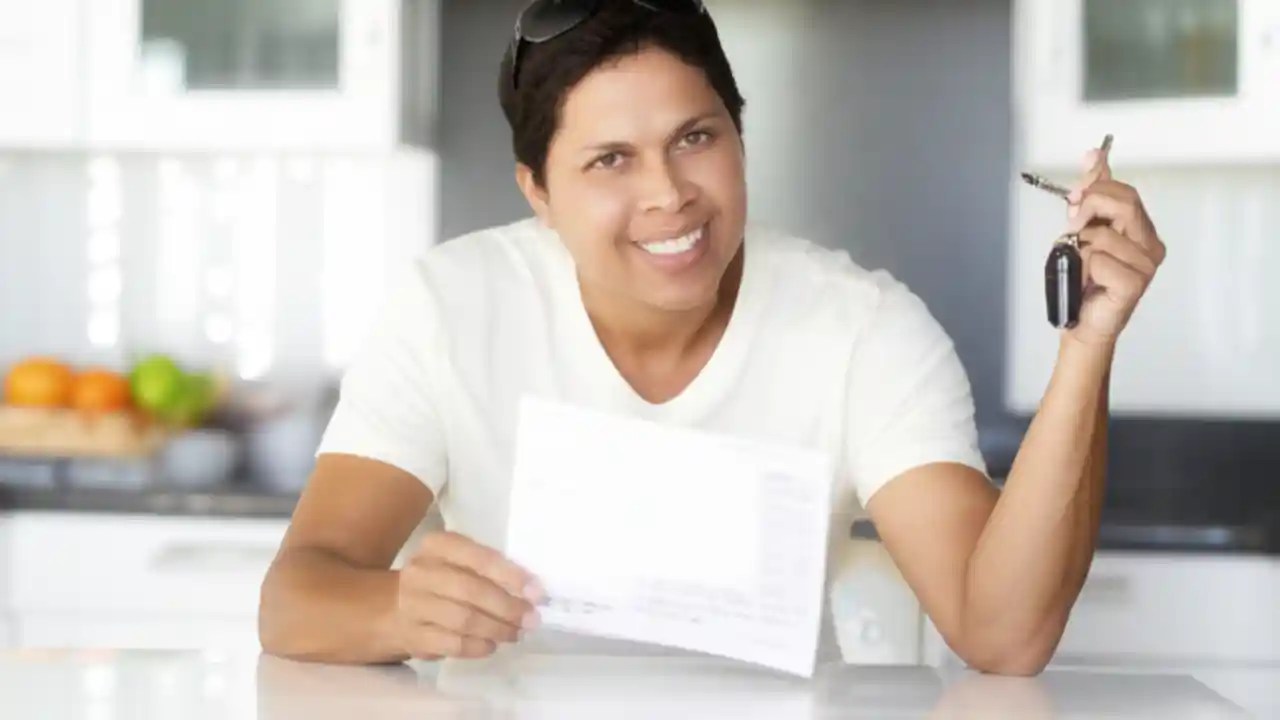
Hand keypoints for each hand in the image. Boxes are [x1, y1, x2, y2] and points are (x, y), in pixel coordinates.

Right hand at [397, 531, 544, 659]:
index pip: (480, 558)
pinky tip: (491, 645)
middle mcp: (421, 572)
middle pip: (472, 591)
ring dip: (496, 629)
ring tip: (515, 634)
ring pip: (464, 620)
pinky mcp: (413, 636)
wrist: (392, 608)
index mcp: (438, 546)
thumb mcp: (457, 562)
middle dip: (508, 607)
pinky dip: (478, 647)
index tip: (537, 593)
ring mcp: (413, 605)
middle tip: (531, 619)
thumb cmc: (439, 580)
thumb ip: (489, 570)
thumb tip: (531, 592)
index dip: (511, 575)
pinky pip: (453, 644)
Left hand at [1062, 143, 1166, 347]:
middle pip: (1122, 203)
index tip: (1075, 196)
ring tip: (1082, 266)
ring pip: (1102, 235)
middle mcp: (1150, 245)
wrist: (1080, 323)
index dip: (1095, 187)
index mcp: (1142, 230)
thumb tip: (1095, 154)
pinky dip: (1083, 268)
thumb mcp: (1082, 229)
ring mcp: (1145, 265)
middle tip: (1072, 227)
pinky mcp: (1134, 284)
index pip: (1124, 192)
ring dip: (1079, 249)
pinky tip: (1087, 282)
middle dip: (1088, 208)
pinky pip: (1098, 259)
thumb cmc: (1084, 280)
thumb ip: (1091, 195)